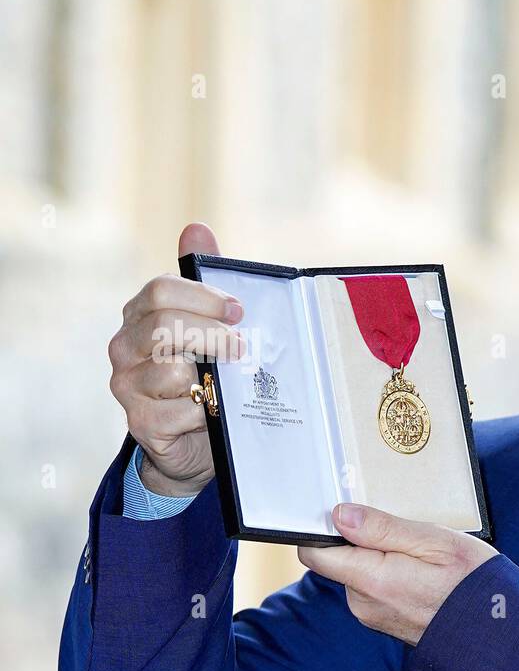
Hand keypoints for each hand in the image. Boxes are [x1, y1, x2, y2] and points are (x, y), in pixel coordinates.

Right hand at [108, 222, 244, 495]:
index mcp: (139, 316)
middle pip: (165, 327)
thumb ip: (205, 281)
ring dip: (212, 380)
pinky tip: (215, 415)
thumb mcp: (211, 329)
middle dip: (213, 336)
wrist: (196, 442)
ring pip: (174, 373)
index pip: (160, 291)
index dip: (204, 298)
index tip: (239, 310)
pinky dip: (207, 413)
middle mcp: (124, 348)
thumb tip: (196, 229)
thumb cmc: (207, 377)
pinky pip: (182, 412)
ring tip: (229, 386)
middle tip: (243, 348)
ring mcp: (126, 386)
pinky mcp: (140, 423)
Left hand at [297, 503, 497, 645]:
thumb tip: (340, 516)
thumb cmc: (475, 585)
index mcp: (373, 580)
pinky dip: (391, 574)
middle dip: (363, 540)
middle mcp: (364, 603)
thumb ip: (384, 528)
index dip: (325, 528)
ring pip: (358, 572)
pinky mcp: (384, 622)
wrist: (499, 635)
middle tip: (407, 533)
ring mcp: (373, 616)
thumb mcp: (437, 542)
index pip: (316, 552)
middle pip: (339, 559)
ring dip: (380, 557)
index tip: (353, 513)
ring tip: (422, 555)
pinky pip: (374, 588)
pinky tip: (423, 573)